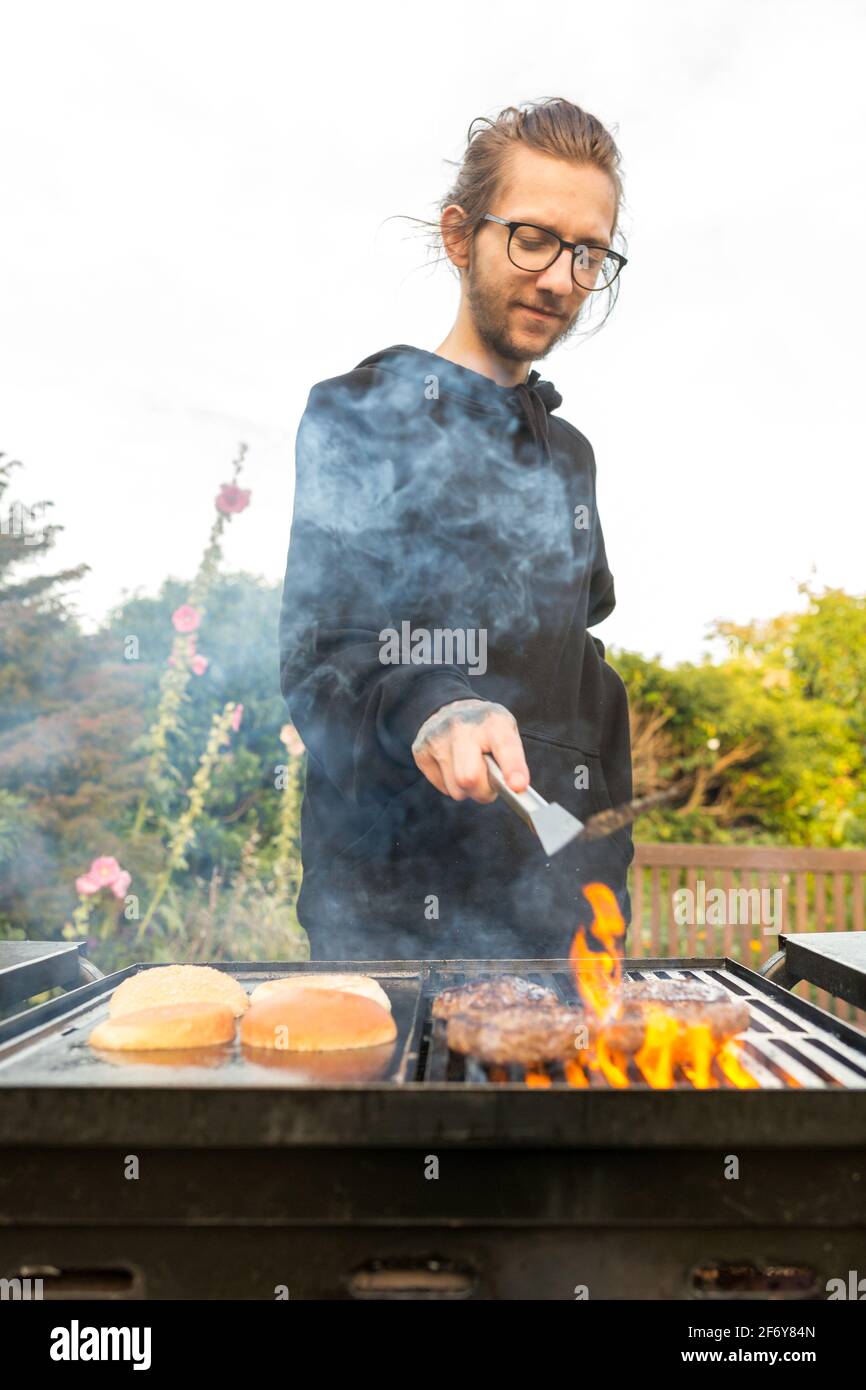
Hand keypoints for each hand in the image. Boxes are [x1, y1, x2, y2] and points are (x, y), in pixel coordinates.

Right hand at [411, 699, 529, 803]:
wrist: (450, 707)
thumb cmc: (486, 728)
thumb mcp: (506, 732)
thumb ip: (513, 759)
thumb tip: (515, 789)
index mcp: (492, 720)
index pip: (504, 746)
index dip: (512, 768)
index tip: (517, 786)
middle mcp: (461, 726)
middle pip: (469, 778)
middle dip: (482, 792)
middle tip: (488, 787)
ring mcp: (437, 737)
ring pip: (455, 789)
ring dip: (467, 790)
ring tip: (470, 771)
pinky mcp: (420, 749)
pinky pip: (442, 787)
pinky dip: (451, 785)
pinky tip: (454, 767)